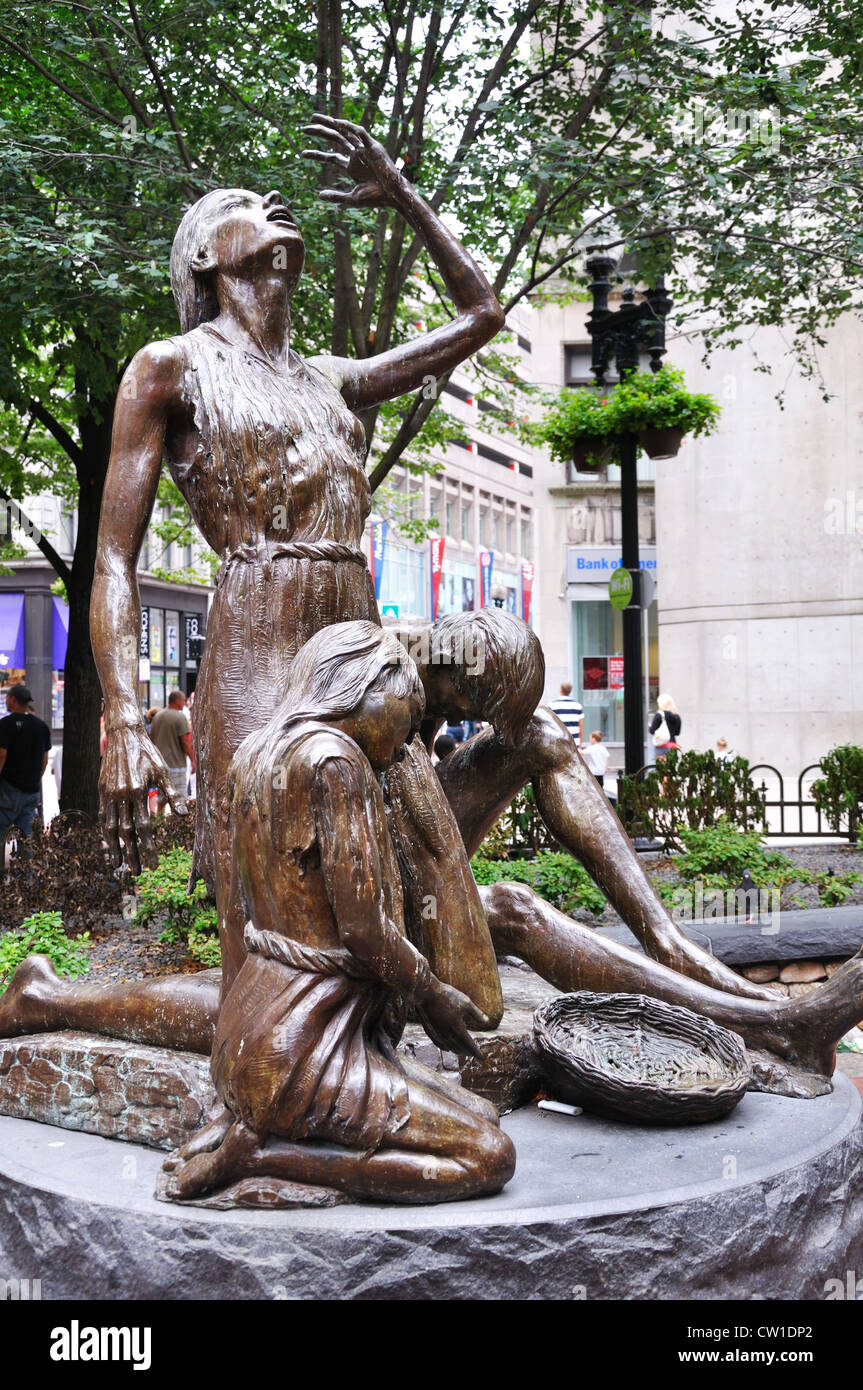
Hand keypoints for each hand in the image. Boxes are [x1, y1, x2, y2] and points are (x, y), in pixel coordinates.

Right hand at [99, 721, 185, 875]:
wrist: (123, 734)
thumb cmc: (147, 752)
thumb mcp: (162, 771)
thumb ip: (171, 794)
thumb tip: (184, 816)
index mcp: (138, 791)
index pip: (144, 827)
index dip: (149, 848)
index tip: (153, 864)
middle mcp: (121, 795)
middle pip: (126, 832)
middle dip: (132, 854)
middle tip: (137, 873)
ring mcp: (109, 794)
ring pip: (110, 828)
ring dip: (116, 849)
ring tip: (119, 866)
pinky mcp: (102, 791)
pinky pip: (102, 816)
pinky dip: (105, 833)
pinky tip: (110, 844)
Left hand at [301, 115, 405, 209]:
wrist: (393, 196)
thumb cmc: (376, 198)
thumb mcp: (352, 198)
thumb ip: (336, 196)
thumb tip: (319, 195)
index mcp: (351, 166)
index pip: (330, 156)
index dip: (316, 154)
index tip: (302, 153)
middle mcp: (356, 154)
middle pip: (334, 139)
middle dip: (319, 132)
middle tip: (304, 128)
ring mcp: (364, 149)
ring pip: (344, 131)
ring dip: (330, 123)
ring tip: (315, 118)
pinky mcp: (373, 146)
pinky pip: (360, 132)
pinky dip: (349, 127)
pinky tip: (337, 123)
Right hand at [415, 978, 488, 1057]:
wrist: (427, 993)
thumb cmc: (448, 996)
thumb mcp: (466, 1003)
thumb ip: (477, 1014)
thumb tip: (487, 1021)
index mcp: (458, 1030)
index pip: (470, 1046)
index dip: (477, 1053)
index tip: (482, 1058)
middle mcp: (448, 1035)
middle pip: (460, 1049)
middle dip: (468, 1052)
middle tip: (474, 1054)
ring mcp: (438, 1034)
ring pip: (449, 1048)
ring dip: (457, 1051)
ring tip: (463, 1052)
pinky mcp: (430, 1031)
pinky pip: (439, 1044)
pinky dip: (445, 1048)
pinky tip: (446, 1048)